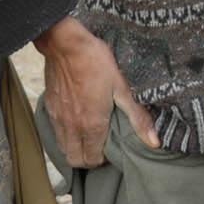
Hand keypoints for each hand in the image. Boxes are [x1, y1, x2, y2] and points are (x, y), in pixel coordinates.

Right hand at [34, 16, 156, 168]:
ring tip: (88, 136)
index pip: (92, 161)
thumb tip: (154, 142)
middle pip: (75, 159)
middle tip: (100, 147)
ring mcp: (57, 118)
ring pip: (63, 148)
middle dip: (88, 159)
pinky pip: (55, 132)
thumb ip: (138, 118)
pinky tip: (76, 120)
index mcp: (91, 125)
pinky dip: (65, 134)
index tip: (111, 149)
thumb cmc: (96, 62)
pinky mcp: (49, 107)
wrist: (65, 43)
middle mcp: (72, 127)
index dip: (103, 160)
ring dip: (75, 148)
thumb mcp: (123, 88)